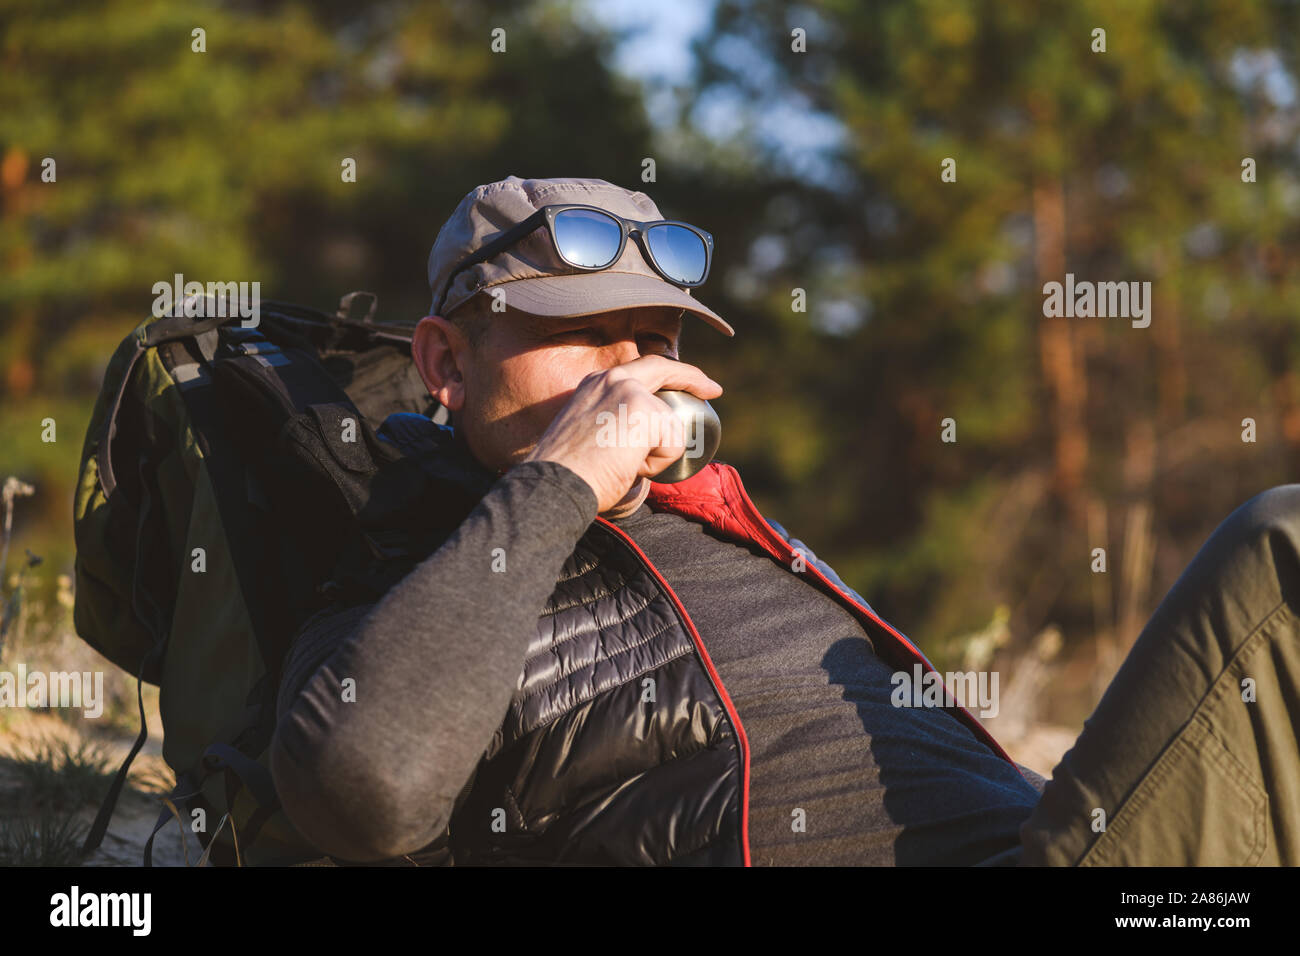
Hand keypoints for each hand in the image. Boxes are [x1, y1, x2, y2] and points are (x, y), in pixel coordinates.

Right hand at [520, 355, 722, 512]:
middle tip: (713, 390)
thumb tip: (646, 441)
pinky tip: (628, 468)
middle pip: (665, 369)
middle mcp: (613, 379)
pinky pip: (672, 446)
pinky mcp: (645, 412)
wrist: (554, 484)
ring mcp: (630, 392)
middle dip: (694, 378)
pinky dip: (656, 466)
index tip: (694, 381)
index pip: (642, 368)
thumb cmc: (568, 473)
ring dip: (654, 456)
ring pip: (668, 426)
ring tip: (622, 466)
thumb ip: (615, 425)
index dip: (673, 372)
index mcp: (596, 383)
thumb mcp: (589, 436)